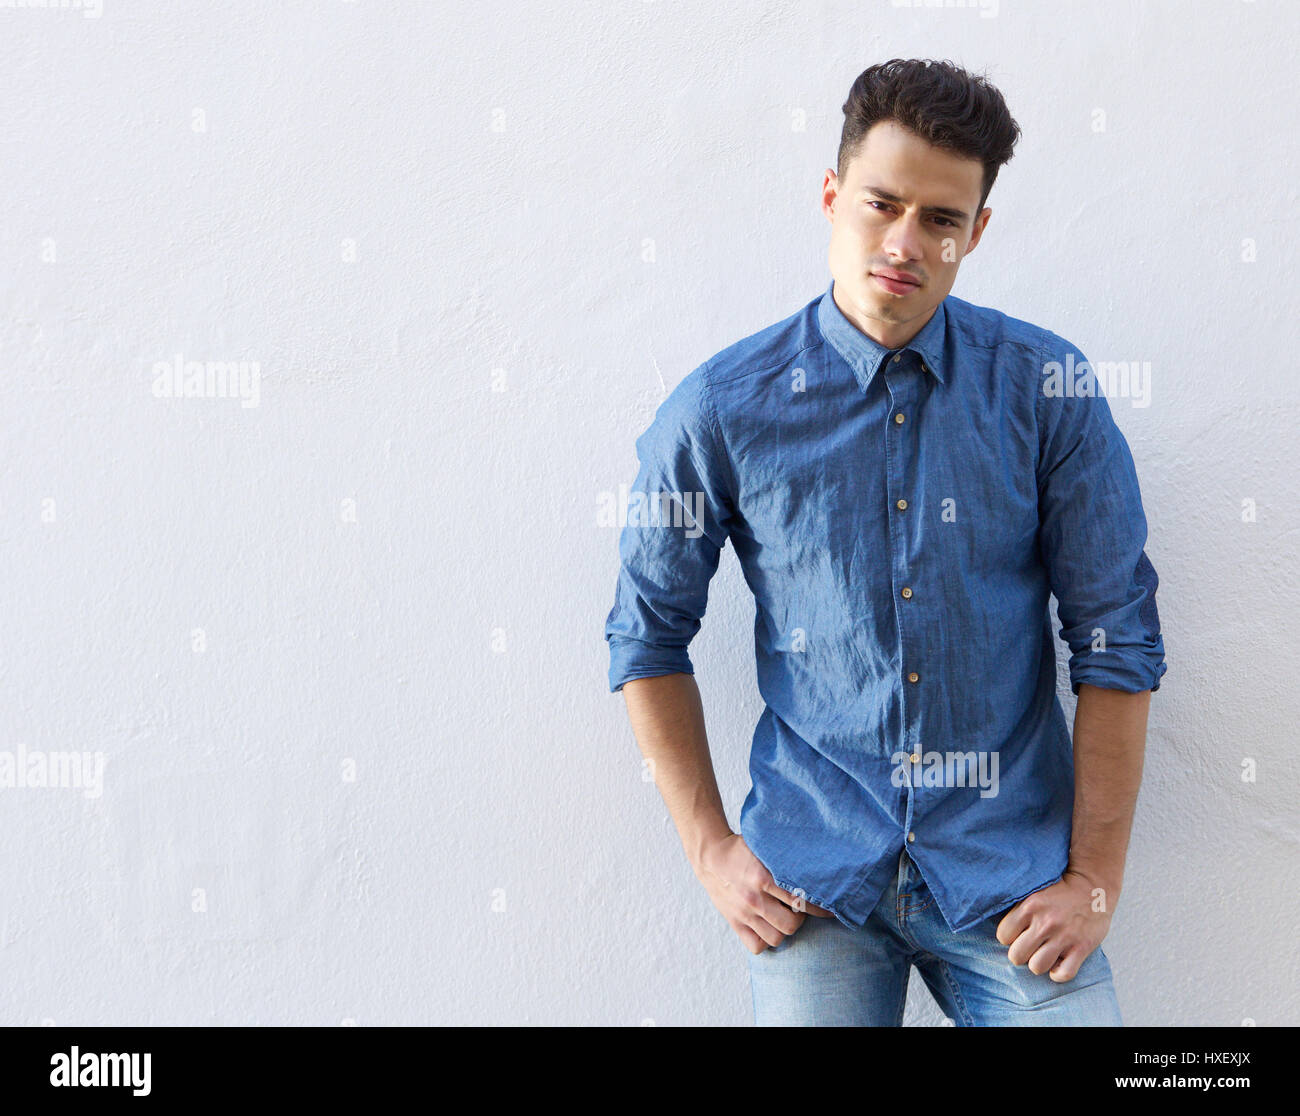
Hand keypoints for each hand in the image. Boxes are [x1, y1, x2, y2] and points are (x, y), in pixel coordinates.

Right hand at [693, 832, 836, 953]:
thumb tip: (818, 862)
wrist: (710, 857)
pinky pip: (756, 946)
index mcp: (763, 877)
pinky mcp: (735, 923)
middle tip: (800, 910)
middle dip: (801, 919)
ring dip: (784, 930)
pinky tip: (769, 928)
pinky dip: (765, 941)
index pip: (800, 899)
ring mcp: (744, 914)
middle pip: (791, 925)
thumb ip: (786, 857)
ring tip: (785, 918)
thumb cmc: (742, 850)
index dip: (819, 906)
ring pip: (776, 938)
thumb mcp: (764, 847)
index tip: (830, 907)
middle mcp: (754, 899)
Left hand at [995, 868, 1112, 981]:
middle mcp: (1045, 923)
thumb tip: (1001, 928)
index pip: (1003, 936)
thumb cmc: (1060, 891)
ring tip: (1045, 954)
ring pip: (1037, 967)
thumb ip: (1018, 908)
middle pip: (1016, 956)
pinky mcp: (1082, 948)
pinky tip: (1059, 963)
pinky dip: (1059, 973)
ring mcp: (1064, 937)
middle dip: (1021, 953)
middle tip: (1030, 947)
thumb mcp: (1034, 891)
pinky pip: (1063, 974)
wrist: (1094, 886)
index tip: (1018, 934)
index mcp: (1030, 907)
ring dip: (1039, 963)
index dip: (1009, 937)